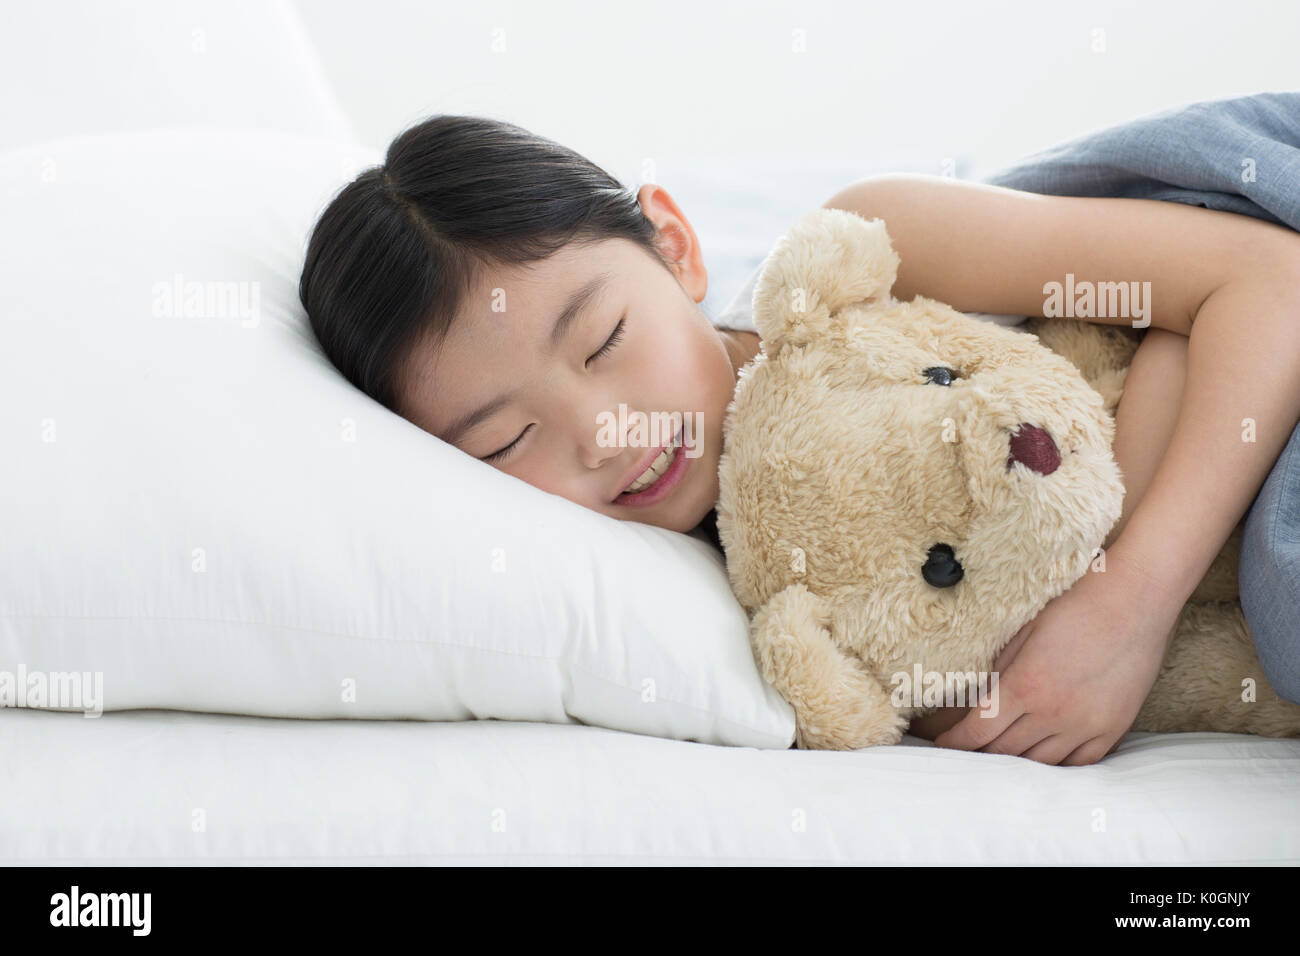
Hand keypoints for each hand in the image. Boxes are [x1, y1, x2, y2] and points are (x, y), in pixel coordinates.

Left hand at [932, 551, 1182, 764]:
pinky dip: (1057, 765)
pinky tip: (1044, 759)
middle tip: (964, 752)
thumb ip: (997, 669)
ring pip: (1041, 763)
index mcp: (1025, 687)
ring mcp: (1086, 725)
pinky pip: (1080, 762)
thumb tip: (972, 696)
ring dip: (1015, 763)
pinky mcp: (1113, 727)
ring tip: (999, 758)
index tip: (941, 745)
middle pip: (1005, 752)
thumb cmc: (1075, 606)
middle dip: (979, 754)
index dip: (954, 743)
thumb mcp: (1023, 632)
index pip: (977, 732)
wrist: (1135, 599)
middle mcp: (1054, 714)